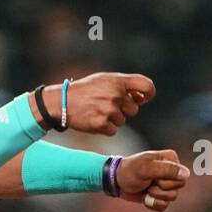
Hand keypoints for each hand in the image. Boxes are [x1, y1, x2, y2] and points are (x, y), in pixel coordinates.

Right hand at [38, 72, 154, 134]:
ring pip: (122, 121)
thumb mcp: (104, 80)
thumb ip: (124, 85)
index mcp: (118, 81)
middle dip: (123, 110)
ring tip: (97, 111)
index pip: (147, 86)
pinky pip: (113, 131)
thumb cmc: (86, 90)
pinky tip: (94, 119)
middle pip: (134, 110)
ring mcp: (109, 110)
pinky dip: (105, 128)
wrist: (63, 101)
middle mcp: (115, 95)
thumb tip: (142, 97)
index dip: (149, 93)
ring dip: (113, 119)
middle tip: (106, 105)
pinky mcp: (102, 124)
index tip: (144, 98)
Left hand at [116, 149, 189, 211]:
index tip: (153, 177)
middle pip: (178, 188)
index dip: (167, 181)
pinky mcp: (160, 195)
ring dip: (155, 196)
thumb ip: (167, 170)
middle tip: (148, 183)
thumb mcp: (146, 168)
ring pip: (172, 198)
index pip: (182, 177)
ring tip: (145, 189)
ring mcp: (166, 183)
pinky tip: (144, 197)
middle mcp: (171, 171)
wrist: (116, 181)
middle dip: (160, 190)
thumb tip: (186, 174)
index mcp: (171, 159)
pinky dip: (152, 204)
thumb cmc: (129, 171)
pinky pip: (164, 206)